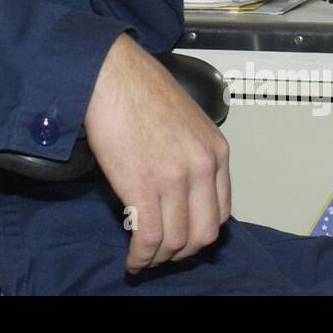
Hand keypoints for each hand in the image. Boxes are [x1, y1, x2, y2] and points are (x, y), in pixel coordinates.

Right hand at [83, 33, 231, 274]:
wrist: (110, 73)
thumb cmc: (139, 88)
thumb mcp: (186, 119)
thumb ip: (192, 154)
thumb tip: (180, 188)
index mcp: (216, 150)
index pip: (222, 211)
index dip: (200, 232)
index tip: (183, 238)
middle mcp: (202, 167)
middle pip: (204, 233)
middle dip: (183, 252)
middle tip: (164, 255)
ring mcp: (173, 178)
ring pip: (176, 240)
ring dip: (159, 258)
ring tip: (144, 260)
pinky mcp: (142, 185)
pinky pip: (148, 237)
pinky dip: (141, 256)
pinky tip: (133, 260)